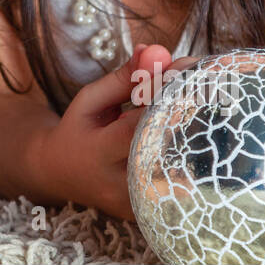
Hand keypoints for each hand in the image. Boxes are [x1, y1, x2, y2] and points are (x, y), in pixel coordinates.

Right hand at [39, 44, 197, 221]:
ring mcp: (136, 204)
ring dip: (194, 130)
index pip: (136, 128)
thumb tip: (154, 52)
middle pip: (163, 148)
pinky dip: (189, 150)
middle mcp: (117, 185)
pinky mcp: (150, 211)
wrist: (61, 174)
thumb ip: (122, 79)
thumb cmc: (78, 130)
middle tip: (204, 79)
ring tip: (202, 99)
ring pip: (179, 167)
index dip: (163, 97)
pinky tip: (195, 126)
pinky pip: (180, 180)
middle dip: (186, 110)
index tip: (185, 67)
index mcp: (96, 154)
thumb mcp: (89, 100)